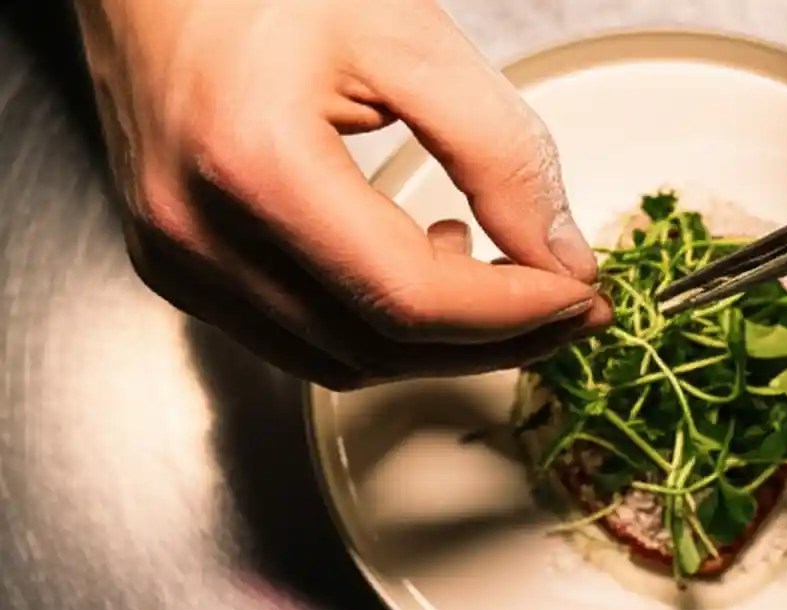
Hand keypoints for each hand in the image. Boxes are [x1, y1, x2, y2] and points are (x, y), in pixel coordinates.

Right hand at [72, 0, 610, 388]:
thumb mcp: (408, 40)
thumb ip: (499, 152)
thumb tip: (561, 259)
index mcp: (252, 163)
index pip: (410, 297)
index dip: (513, 312)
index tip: (580, 297)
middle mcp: (197, 232)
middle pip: (380, 347)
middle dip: (494, 340)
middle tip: (568, 308)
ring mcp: (178, 260)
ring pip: (343, 362)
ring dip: (442, 343)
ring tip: (501, 279)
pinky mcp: (177, 268)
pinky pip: (300, 340)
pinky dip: (378, 327)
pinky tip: (419, 264)